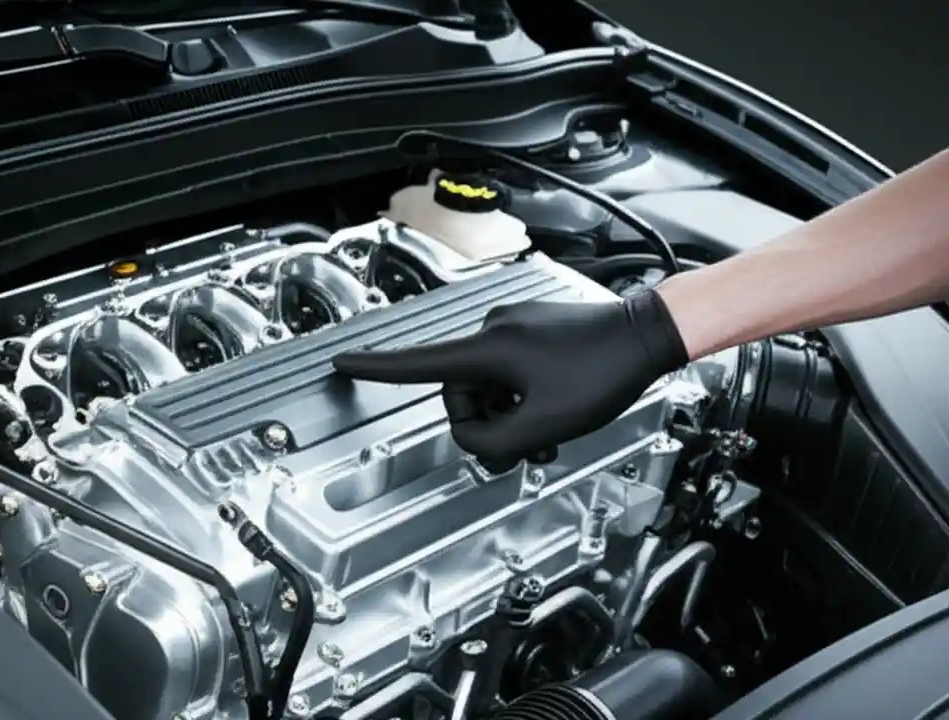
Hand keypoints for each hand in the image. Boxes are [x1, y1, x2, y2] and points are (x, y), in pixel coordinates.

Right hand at [331, 290, 688, 471]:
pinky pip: (508, 371)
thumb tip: (472, 441)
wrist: (645, 336)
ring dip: (510, 413)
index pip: (418, 364)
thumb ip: (496, 443)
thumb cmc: (601, 375)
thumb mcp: (545, 427)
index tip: (340, 362)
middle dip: (489, 422)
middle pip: (461, 393)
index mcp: (487, 350)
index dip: (374, 367)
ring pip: (487, 386)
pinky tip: (551, 409)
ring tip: (546, 430)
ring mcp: (512, 328)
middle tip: (528, 444)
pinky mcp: (530, 329)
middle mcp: (492, 331)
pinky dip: (522, 396)